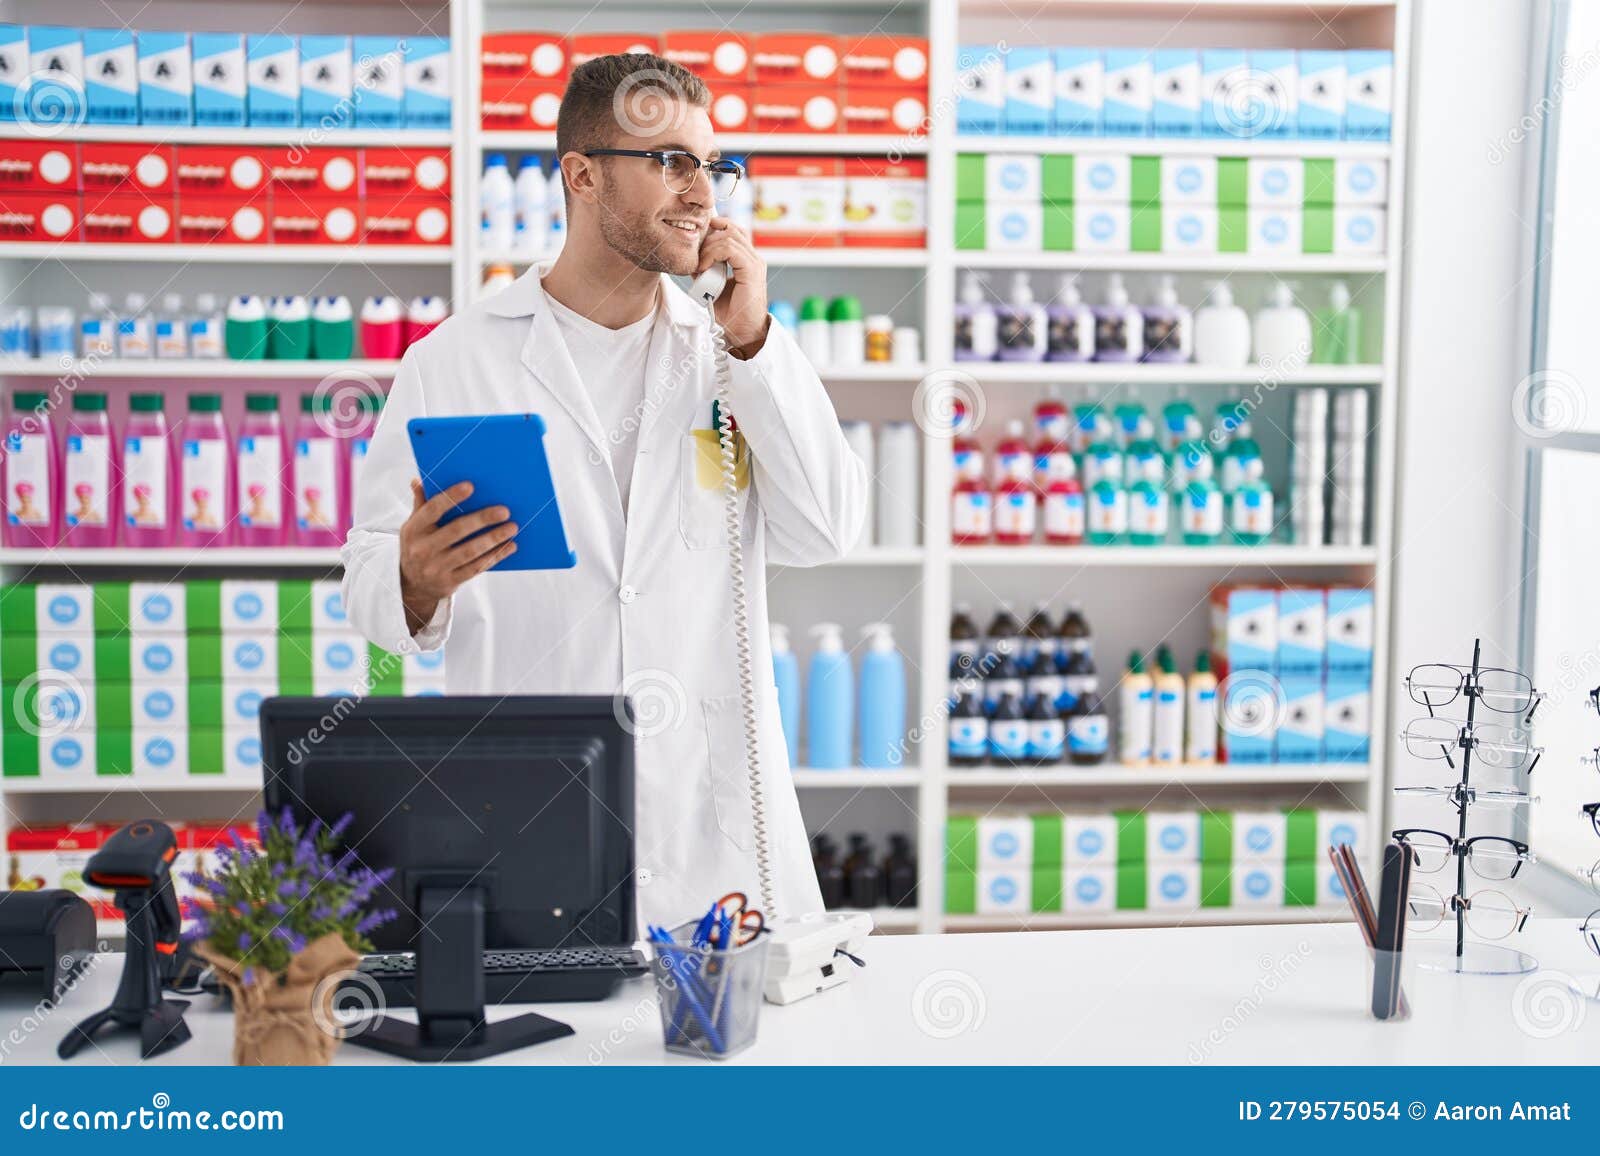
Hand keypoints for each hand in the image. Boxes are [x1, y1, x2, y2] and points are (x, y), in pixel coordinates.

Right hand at [399, 478, 516, 635]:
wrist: (414, 586)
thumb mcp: (413, 527)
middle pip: (456, 530)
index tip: (471, 486)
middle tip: (504, 511)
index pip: (432, 510)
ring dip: (493, 539)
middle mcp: (422, 549)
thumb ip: (421, 504)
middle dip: (482, 519)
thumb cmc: (419, 546)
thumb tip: (418, 480)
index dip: (451, 497)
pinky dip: (495, 556)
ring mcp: (436, 568)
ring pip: (469, 551)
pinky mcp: (450, 582)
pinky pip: (476, 568)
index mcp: (413, 530)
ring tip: (512, 527)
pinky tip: (509, 546)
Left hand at [695, 217, 769, 354]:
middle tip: (696, 256)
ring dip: (708, 248)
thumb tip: (692, 258)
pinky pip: (730, 249)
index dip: (714, 229)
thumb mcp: (713, 285)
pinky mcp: (751, 270)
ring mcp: (754, 263)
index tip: (697, 243)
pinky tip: (704, 268)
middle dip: (708, 238)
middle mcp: (753, 258)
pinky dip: (713, 254)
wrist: (743, 332)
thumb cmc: (731, 313)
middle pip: (730, 229)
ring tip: (699, 265)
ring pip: (729, 236)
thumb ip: (706, 269)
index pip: (732, 230)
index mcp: (747, 259)